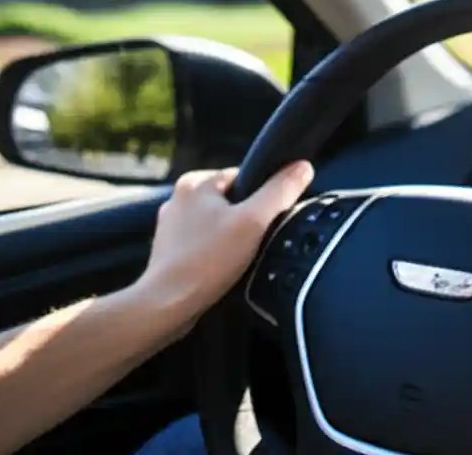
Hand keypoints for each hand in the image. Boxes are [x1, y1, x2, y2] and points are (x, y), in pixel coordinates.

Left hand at [132, 161, 313, 327]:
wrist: (167, 305)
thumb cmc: (209, 259)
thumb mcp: (254, 221)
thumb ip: (280, 191)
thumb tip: (303, 166)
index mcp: (196, 181)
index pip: (245, 178)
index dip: (264, 198)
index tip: (269, 222)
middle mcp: (178, 197)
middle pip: (232, 201)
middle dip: (247, 220)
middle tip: (256, 242)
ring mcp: (170, 225)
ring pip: (218, 224)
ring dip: (231, 237)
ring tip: (239, 258)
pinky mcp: (169, 250)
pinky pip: (204, 243)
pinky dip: (216, 252)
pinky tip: (222, 268)